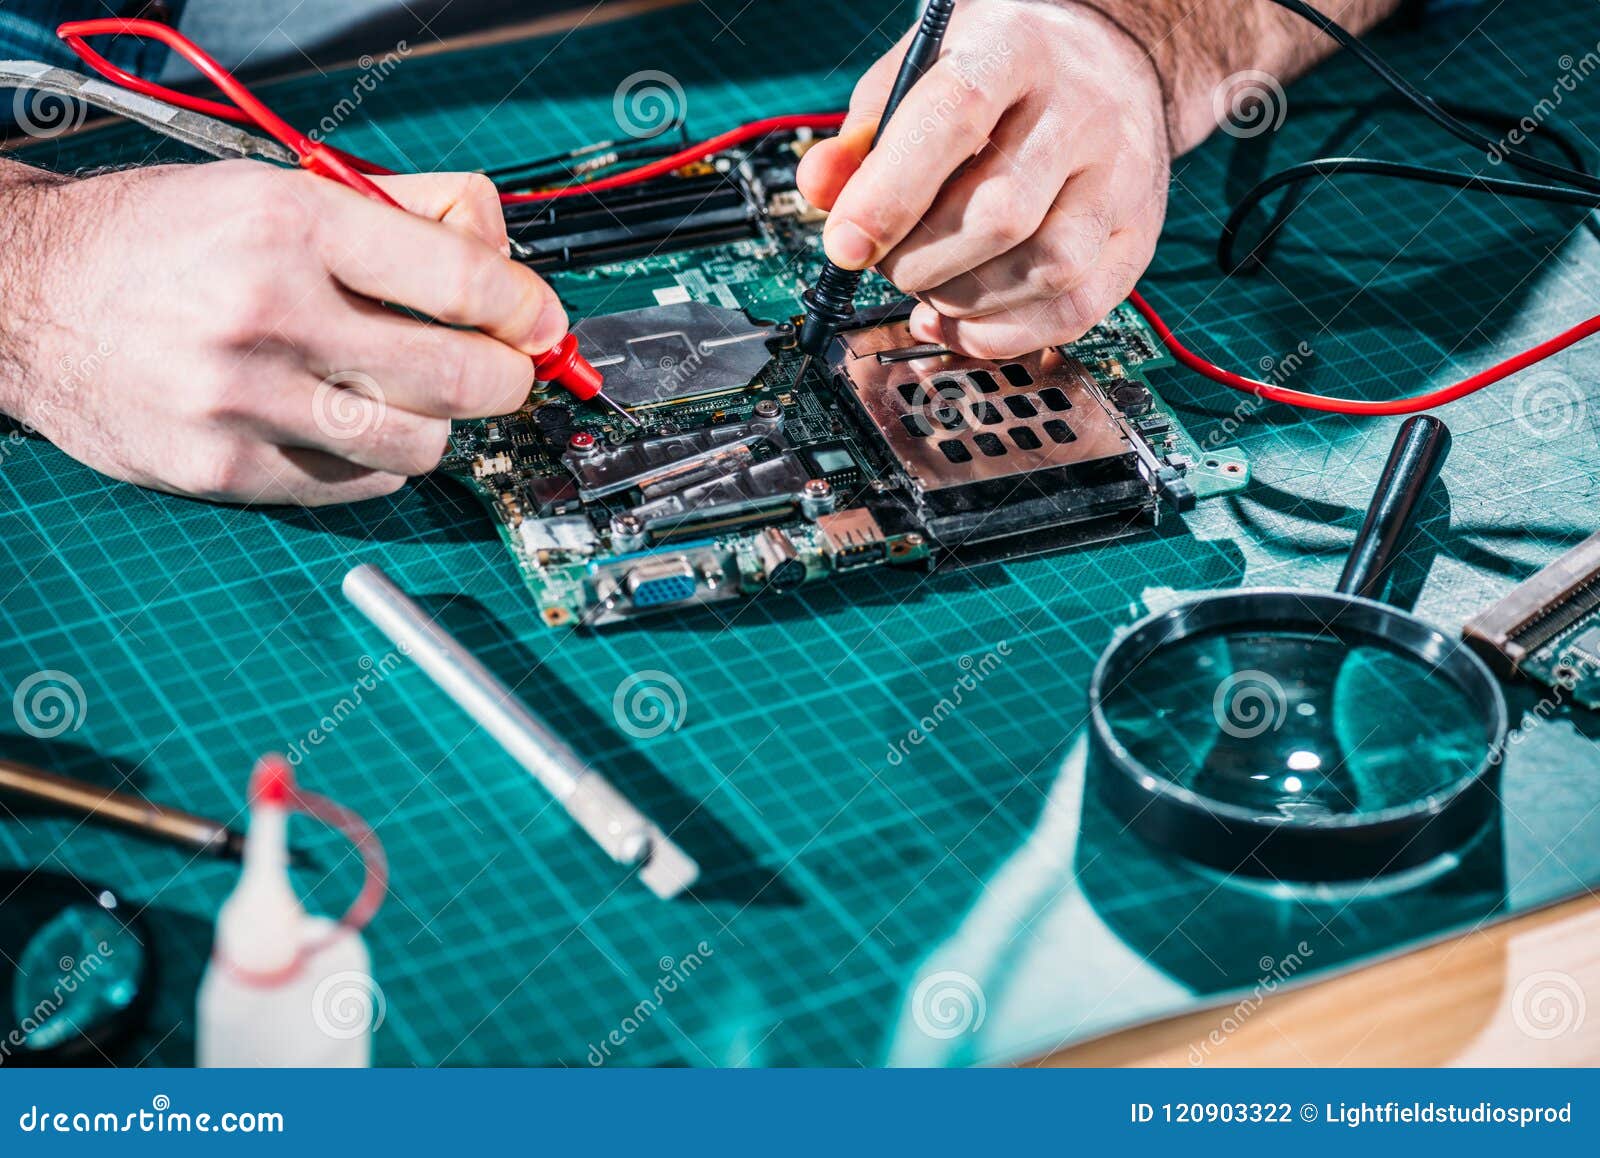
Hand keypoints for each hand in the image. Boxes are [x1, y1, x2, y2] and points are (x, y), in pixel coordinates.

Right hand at [0, 161, 563, 504]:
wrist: (27, 296)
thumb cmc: (163, 238)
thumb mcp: (274, 186)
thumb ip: (401, 208)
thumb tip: (501, 248)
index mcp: (290, 227)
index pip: (464, 282)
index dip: (529, 308)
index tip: (542, 322)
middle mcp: (269, 316)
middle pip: (461, 378)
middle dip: (507, 377)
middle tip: (504, 368)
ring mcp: (245, 404)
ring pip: (420, 444)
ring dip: (440, 423)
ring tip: (414, 393)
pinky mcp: (226, 470)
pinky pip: (359, 486)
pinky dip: (379, 460)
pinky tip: (354, 423)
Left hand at [796, 0, 1169, 358]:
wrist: (1111, 65)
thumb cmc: (1002, 75)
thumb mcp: (920, 73)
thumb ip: (864, 135)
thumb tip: (821, 189)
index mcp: (1016, 48)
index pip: (954, 118)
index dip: (891, 194)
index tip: (845, 246)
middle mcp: (1081, 110)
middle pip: (1000, 213)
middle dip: (920, 261)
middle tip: (887, 262)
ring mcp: (1120, 177)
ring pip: (1043, 270)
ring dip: (961, 300)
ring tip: (927, 284)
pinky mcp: (1138, 236)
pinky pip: (1073, 311)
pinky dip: (1001, 334)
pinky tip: (960, 319)